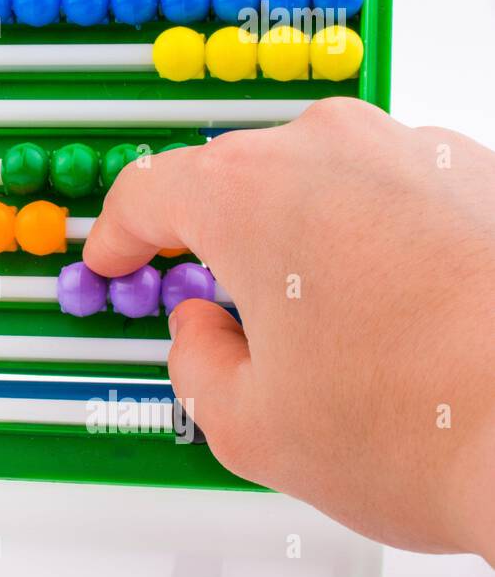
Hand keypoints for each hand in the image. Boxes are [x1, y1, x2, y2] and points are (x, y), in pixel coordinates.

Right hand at [84, 97, 494, 560]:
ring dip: (302, 235)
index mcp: (248, 195)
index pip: (147, 192)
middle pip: (234, 176)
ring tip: (328, 325)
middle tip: (223, 307)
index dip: (119, 234)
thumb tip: (203, 333)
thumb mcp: (250, 426)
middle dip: (217, 238)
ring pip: (319, 178)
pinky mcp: (479, 173)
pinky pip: (393, 188)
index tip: (117, 255)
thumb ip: (193, 362)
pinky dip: (376, 235)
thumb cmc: (428, 425)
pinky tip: (395, 309)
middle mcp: (329, 150)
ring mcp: (412, 151)